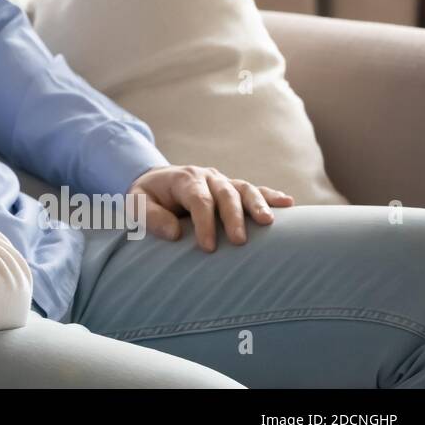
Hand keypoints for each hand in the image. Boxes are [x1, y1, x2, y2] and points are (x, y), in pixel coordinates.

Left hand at [128, 166, 293, 251]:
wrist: (155, 181)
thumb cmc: (147, 197)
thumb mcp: (136, 203)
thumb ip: (149, 216)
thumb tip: (175, 234)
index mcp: (183, 178)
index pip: (198, 199)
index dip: (204, 222)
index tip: (207, 247)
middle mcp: (207, 176)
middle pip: (224, 194)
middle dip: (233, 217)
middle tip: (239, 242)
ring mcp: (222, 180)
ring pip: (244, 189)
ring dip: (258, 204)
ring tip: (269, 223)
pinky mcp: (233, 188)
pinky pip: (254, 189)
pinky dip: (271, 196)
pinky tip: (288, 203)